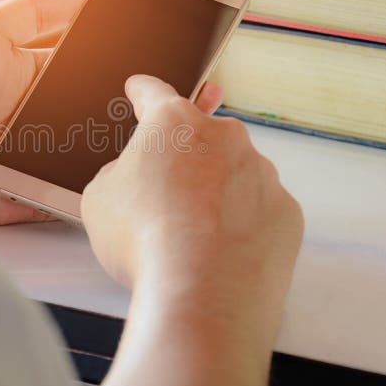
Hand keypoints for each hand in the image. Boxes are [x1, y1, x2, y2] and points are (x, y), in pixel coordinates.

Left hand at [0, 0, 224, 225]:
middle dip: (143, 107)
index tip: (169, 58)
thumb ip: (38, 10)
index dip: (127, 65)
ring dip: (136, 147)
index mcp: (34, 78)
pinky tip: (143, 173)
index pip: (93, 69)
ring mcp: (41, 159)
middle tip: (192, 95)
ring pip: (100, 153)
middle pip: (102, 111)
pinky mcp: (34, 195)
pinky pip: (79, 192)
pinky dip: (109, 187)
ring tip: (178, 134)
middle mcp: (43, 119)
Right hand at [82, 75, 302, 385]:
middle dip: (181, 157)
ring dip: (212, 193)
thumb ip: (117, 175)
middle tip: (163, 191)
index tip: (140, 88)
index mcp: (174, 124)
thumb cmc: (145, 243)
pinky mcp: (286, 211)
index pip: (152, 93)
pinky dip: (241, 223)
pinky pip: (257, 208)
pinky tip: (218, 250)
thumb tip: (134, 180)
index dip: (141, 91)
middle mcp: (225, 137)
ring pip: (232, 173)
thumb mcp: (99, 199)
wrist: (201, 297)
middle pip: (199, 136)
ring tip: (188, 236)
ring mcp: (262, 173)